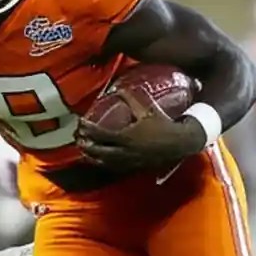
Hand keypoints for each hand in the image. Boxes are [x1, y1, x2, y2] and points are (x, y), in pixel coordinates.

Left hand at [76, 91, 206, 173]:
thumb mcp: (147, 110)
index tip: (80, 122)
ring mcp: (128, 161)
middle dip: (85, 144)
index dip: (88, 129)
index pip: (101, 134)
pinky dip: (102, 163)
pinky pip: (113, 167)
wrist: (178, 143)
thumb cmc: (162, 124)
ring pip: (103, 161)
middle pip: (98, 150)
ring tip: (82, 149)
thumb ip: (131, 99)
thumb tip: (118, 89)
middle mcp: (125, 151)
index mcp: (126, 136)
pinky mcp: (132, 167)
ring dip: (91, 155)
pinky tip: (97, 159)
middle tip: (77, 137)